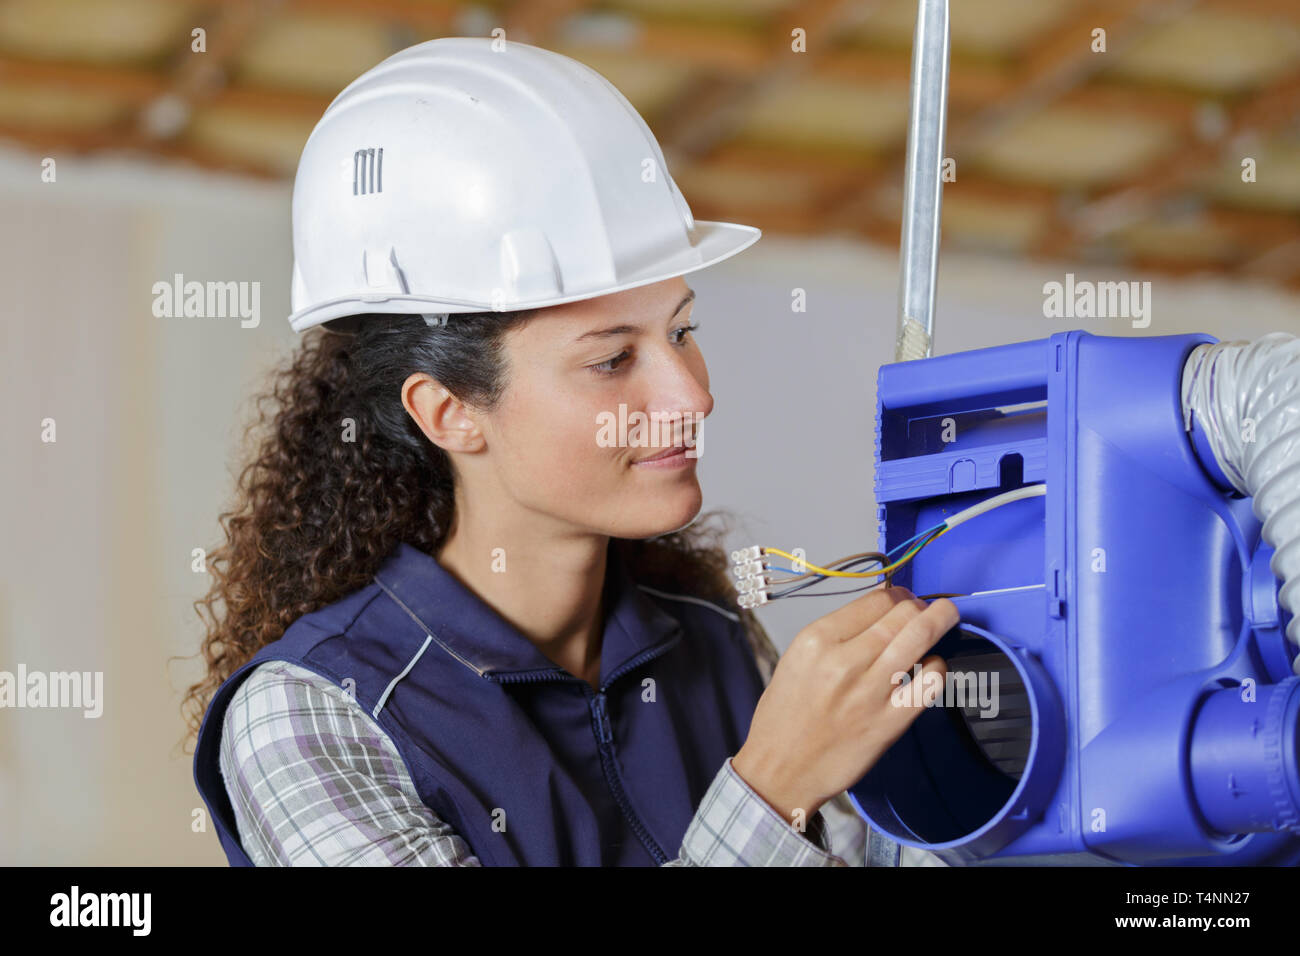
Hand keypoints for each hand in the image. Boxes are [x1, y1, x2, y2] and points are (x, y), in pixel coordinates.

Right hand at [732, 586, 956, 823]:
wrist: (780, 769)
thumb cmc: (785, 716)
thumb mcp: (797, 658)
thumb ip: (837, 634)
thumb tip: (878, 611)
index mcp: (817, 640)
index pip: (876, 600)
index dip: (899, 594)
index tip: (904, 599)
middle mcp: (844, 661)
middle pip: (902, 614)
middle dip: (921, 605)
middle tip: (927, 609)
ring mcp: (870, 692)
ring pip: (920, 638)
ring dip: (940, 621)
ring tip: (946, 616)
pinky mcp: (889, 722)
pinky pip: (930, 682)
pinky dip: (938, 667)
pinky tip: (932, 667)